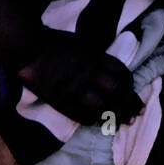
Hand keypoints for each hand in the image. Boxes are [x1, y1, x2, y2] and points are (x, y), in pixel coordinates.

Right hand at [16, 28, 143, 126]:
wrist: (27, 46)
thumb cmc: (52, 42)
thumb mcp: (81, 43)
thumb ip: (94, 56)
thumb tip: (106, 68)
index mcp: (95, 56)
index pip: (122, 72)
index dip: (130, 84)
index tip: (132, 90)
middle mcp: (89, 72)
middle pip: (117, 91)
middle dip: (129, 103)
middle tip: (136, 113)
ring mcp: (75, 88)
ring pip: (103, 105)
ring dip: (116, 115)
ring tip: (124, 122)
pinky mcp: (61, 100)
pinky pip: (82, 115)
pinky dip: (92, 120)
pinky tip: (97, 121)